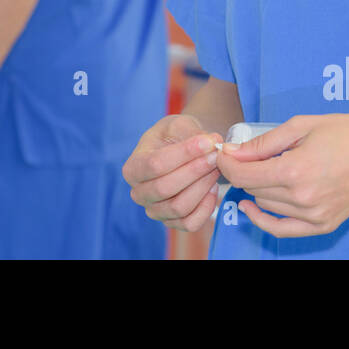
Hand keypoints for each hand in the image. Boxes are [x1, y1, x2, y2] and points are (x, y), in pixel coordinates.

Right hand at [123, 114, 223, 232]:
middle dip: (195, 170)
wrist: (180, 151)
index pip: (155, 164)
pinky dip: (206, 207)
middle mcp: (139, 193)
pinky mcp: (172, 223)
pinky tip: (213, 187)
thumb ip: (192, 132)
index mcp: (132, 168)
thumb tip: (212, 142)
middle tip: (216, 155)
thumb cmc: (175, 137)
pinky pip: (190, 223)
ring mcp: (155, 211)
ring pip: (179, 207)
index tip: (208, 142)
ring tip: (216, 168)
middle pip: (165, 188)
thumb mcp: (177, 124)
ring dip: (203, 186)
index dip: (184, 154)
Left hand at [215, 113, 348, 237]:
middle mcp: (302, 198)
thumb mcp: (302, 125)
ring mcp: (314, 215)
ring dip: (255, 188)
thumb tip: (233, 151)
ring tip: (258, 170)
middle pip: (252, 189)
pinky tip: (252, 206)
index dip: (226, 162)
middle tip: (239, 156)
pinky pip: (283, 229)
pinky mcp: (324, 225)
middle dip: (239, 171)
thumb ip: (263, 142)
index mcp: (294, 170)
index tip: (222, 152)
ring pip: (265, 205)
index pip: (243, 174)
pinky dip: (265, 219)